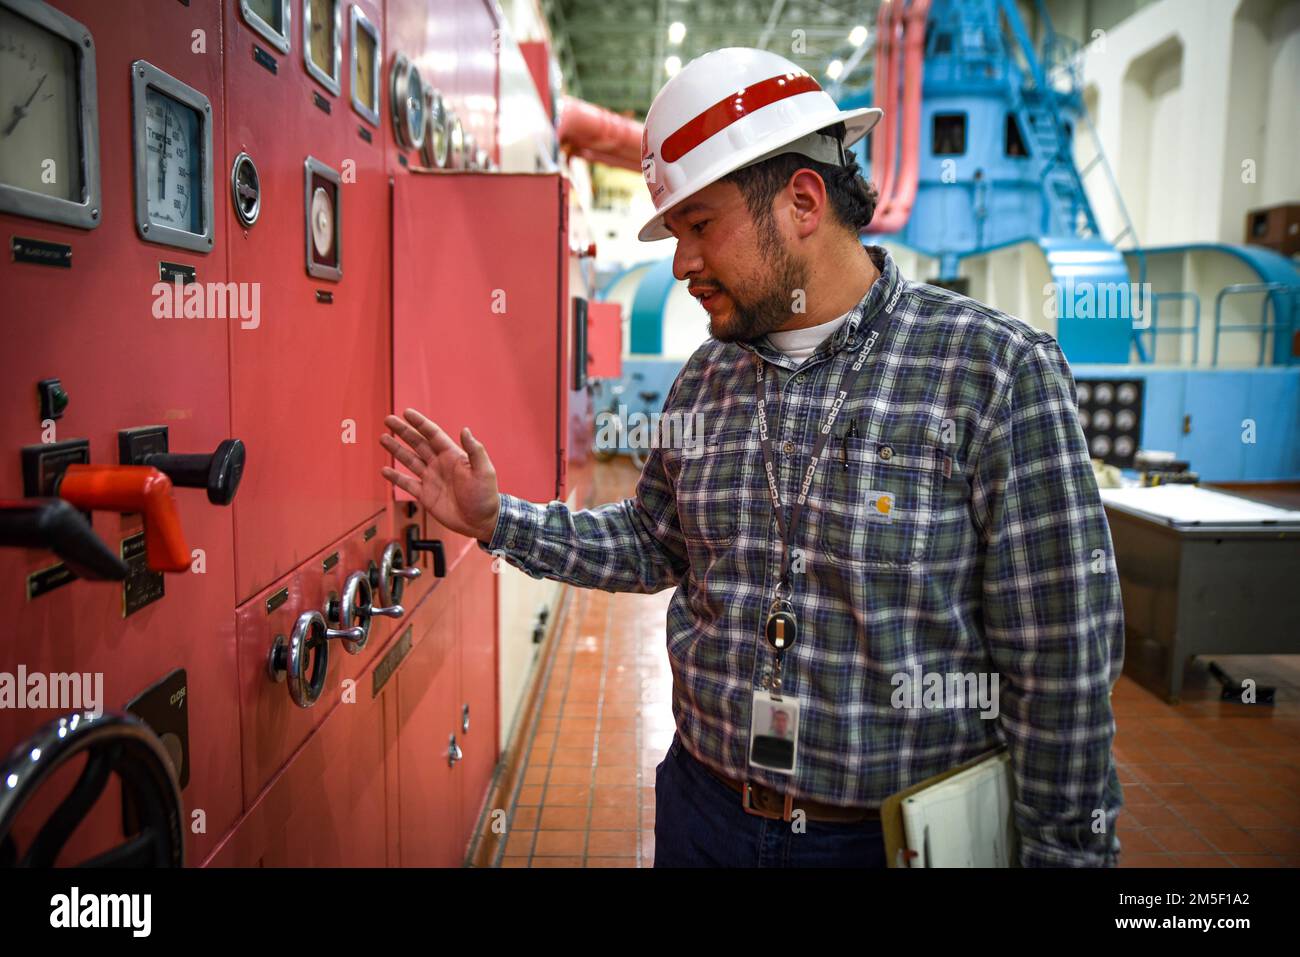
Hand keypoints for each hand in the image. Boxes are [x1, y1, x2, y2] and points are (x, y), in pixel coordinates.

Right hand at [380, 409, 500, 542]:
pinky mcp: (425, 495)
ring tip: (384, 438)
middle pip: (417, 443)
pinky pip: (407, 484)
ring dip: (396, 449)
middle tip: (389, 420)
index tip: (407, 413)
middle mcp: (439, 464)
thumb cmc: (486, 496)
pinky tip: (385, 470)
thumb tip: (465, 430)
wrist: (480, 522)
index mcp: (453, 456)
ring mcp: (431, 479)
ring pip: (409, 460)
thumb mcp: (484, 471)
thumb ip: (475, 450)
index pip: (433, 434)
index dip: (420, 423)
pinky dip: (396, 477)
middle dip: (403, 431)